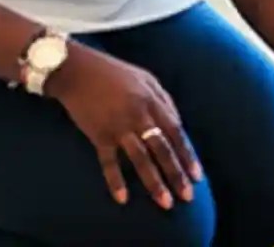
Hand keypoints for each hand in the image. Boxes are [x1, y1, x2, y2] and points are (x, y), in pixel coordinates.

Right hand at [48, 45, 201, 208]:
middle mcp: (138, 116)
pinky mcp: (98, 135)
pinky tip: (122, 198)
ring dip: (153, 182)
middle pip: (162, 149)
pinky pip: (108, 162)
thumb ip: (164, 100)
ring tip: (164, 202)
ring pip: (140, 159)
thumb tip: (178, 124)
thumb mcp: (146, 78)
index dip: (187, 154)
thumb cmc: (114, 73)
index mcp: (152, 101)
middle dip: (176, 174)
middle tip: (187, 197)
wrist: (76, 70)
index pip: (176, 132)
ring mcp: (118, 127)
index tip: (197, 176)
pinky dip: (115, 180)